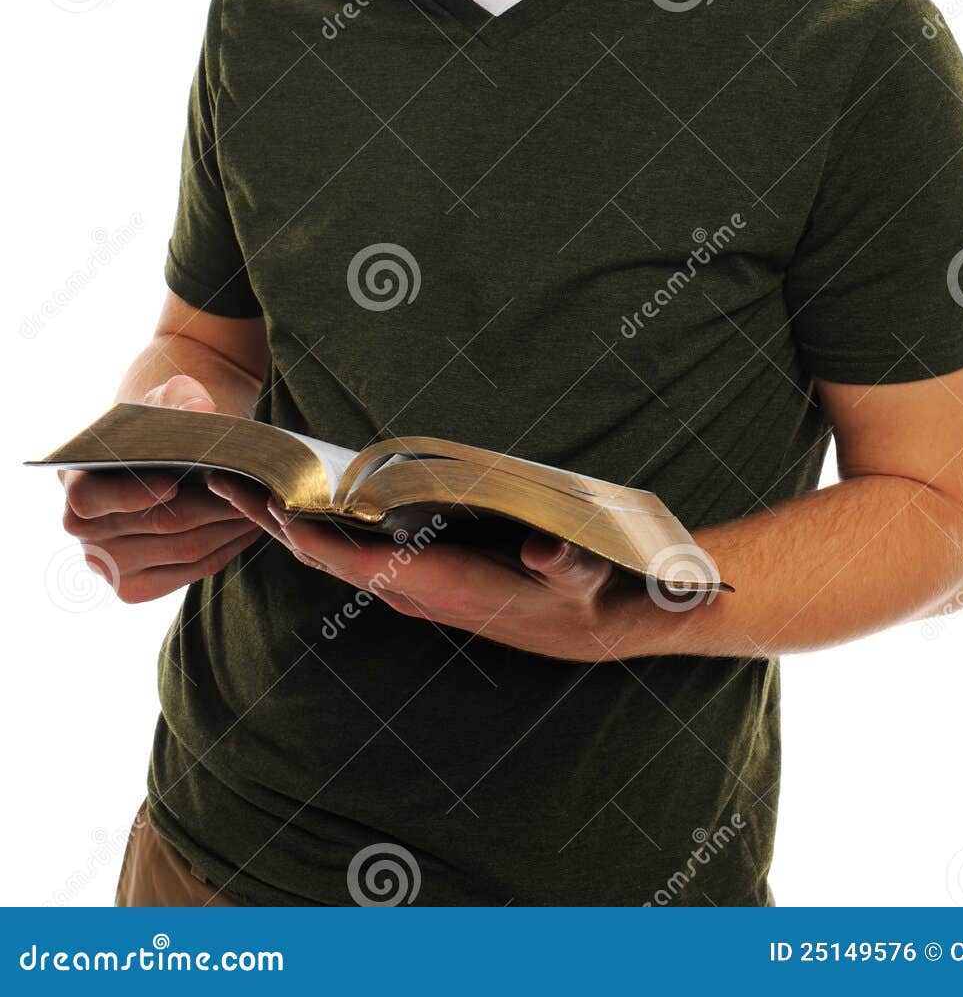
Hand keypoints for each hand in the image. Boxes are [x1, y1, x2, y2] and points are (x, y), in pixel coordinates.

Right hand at [58, 375, 262, 602]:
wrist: (158, 460)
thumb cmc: (159, 428)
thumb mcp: (167, 400)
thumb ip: (181, 397)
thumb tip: (199, 410)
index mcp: (75, 482)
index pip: (88, 500)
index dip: (130, 495)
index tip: (173, 484)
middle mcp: (83, 531)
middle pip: (156, 524)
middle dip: (212, 505)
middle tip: (253, 486)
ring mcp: (108, 565)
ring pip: (183, 550)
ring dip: (229, 527)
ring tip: (262, 502)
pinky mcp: (135, 588)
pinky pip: (192, 570)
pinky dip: (228, 547)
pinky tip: (250, 526)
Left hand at [205, 473, 651, 661]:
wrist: (597, 625)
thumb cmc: (585, 592)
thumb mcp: (582, 575)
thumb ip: (561, 562)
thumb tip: (540, 550)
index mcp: (444, 585)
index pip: (361, 564)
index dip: (313, 538)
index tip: (269, 506)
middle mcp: (419, 591)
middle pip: (330, 559)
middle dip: (277, 523)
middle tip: (224, 479)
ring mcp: (417, 588)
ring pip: (337, 558)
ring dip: (290, 525)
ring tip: (244, 484)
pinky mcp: (423, 581)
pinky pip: (355, 556)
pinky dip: (319, 531)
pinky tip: (298, 504)